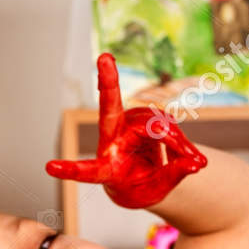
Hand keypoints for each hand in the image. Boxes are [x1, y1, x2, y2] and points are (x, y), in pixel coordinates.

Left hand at [46, 53, 207, 208]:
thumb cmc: (141, 186)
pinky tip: (186, 153)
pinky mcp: (146, 116)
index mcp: (106, 167)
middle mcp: (113, 140)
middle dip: (109, 83)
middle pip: (111, 110)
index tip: (50, 168)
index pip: (88, 170)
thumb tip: (198, 163)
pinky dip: (182, 142)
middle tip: (104, 58)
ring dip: (178, 143)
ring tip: (193, 161)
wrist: (143, 177)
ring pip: (158, 126)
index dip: (71, 170)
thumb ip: (174, 176)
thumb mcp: (155, 190)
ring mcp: (129, 123)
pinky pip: (170, 126)